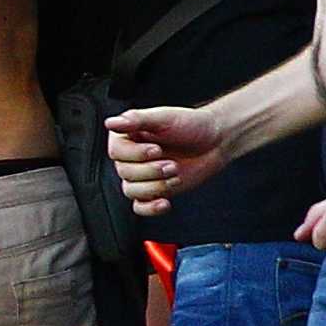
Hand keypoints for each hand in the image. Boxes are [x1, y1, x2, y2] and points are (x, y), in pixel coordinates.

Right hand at [107, 105, 228, 217]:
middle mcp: (131, 157)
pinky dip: (150, 208)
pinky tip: (164, 202)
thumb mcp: (163, 117)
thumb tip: (111, 123)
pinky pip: (140, 207)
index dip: (136, 154)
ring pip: (131, 191)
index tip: (156, 149)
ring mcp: (142, 176)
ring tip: (175, 177)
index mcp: (128, 137)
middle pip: (125, 173)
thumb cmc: (191, 125)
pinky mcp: (154, 191)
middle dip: (151, 171)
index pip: (117, 152)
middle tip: (172, 164)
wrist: (215, 140)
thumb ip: (136, 119)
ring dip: (155, 187)